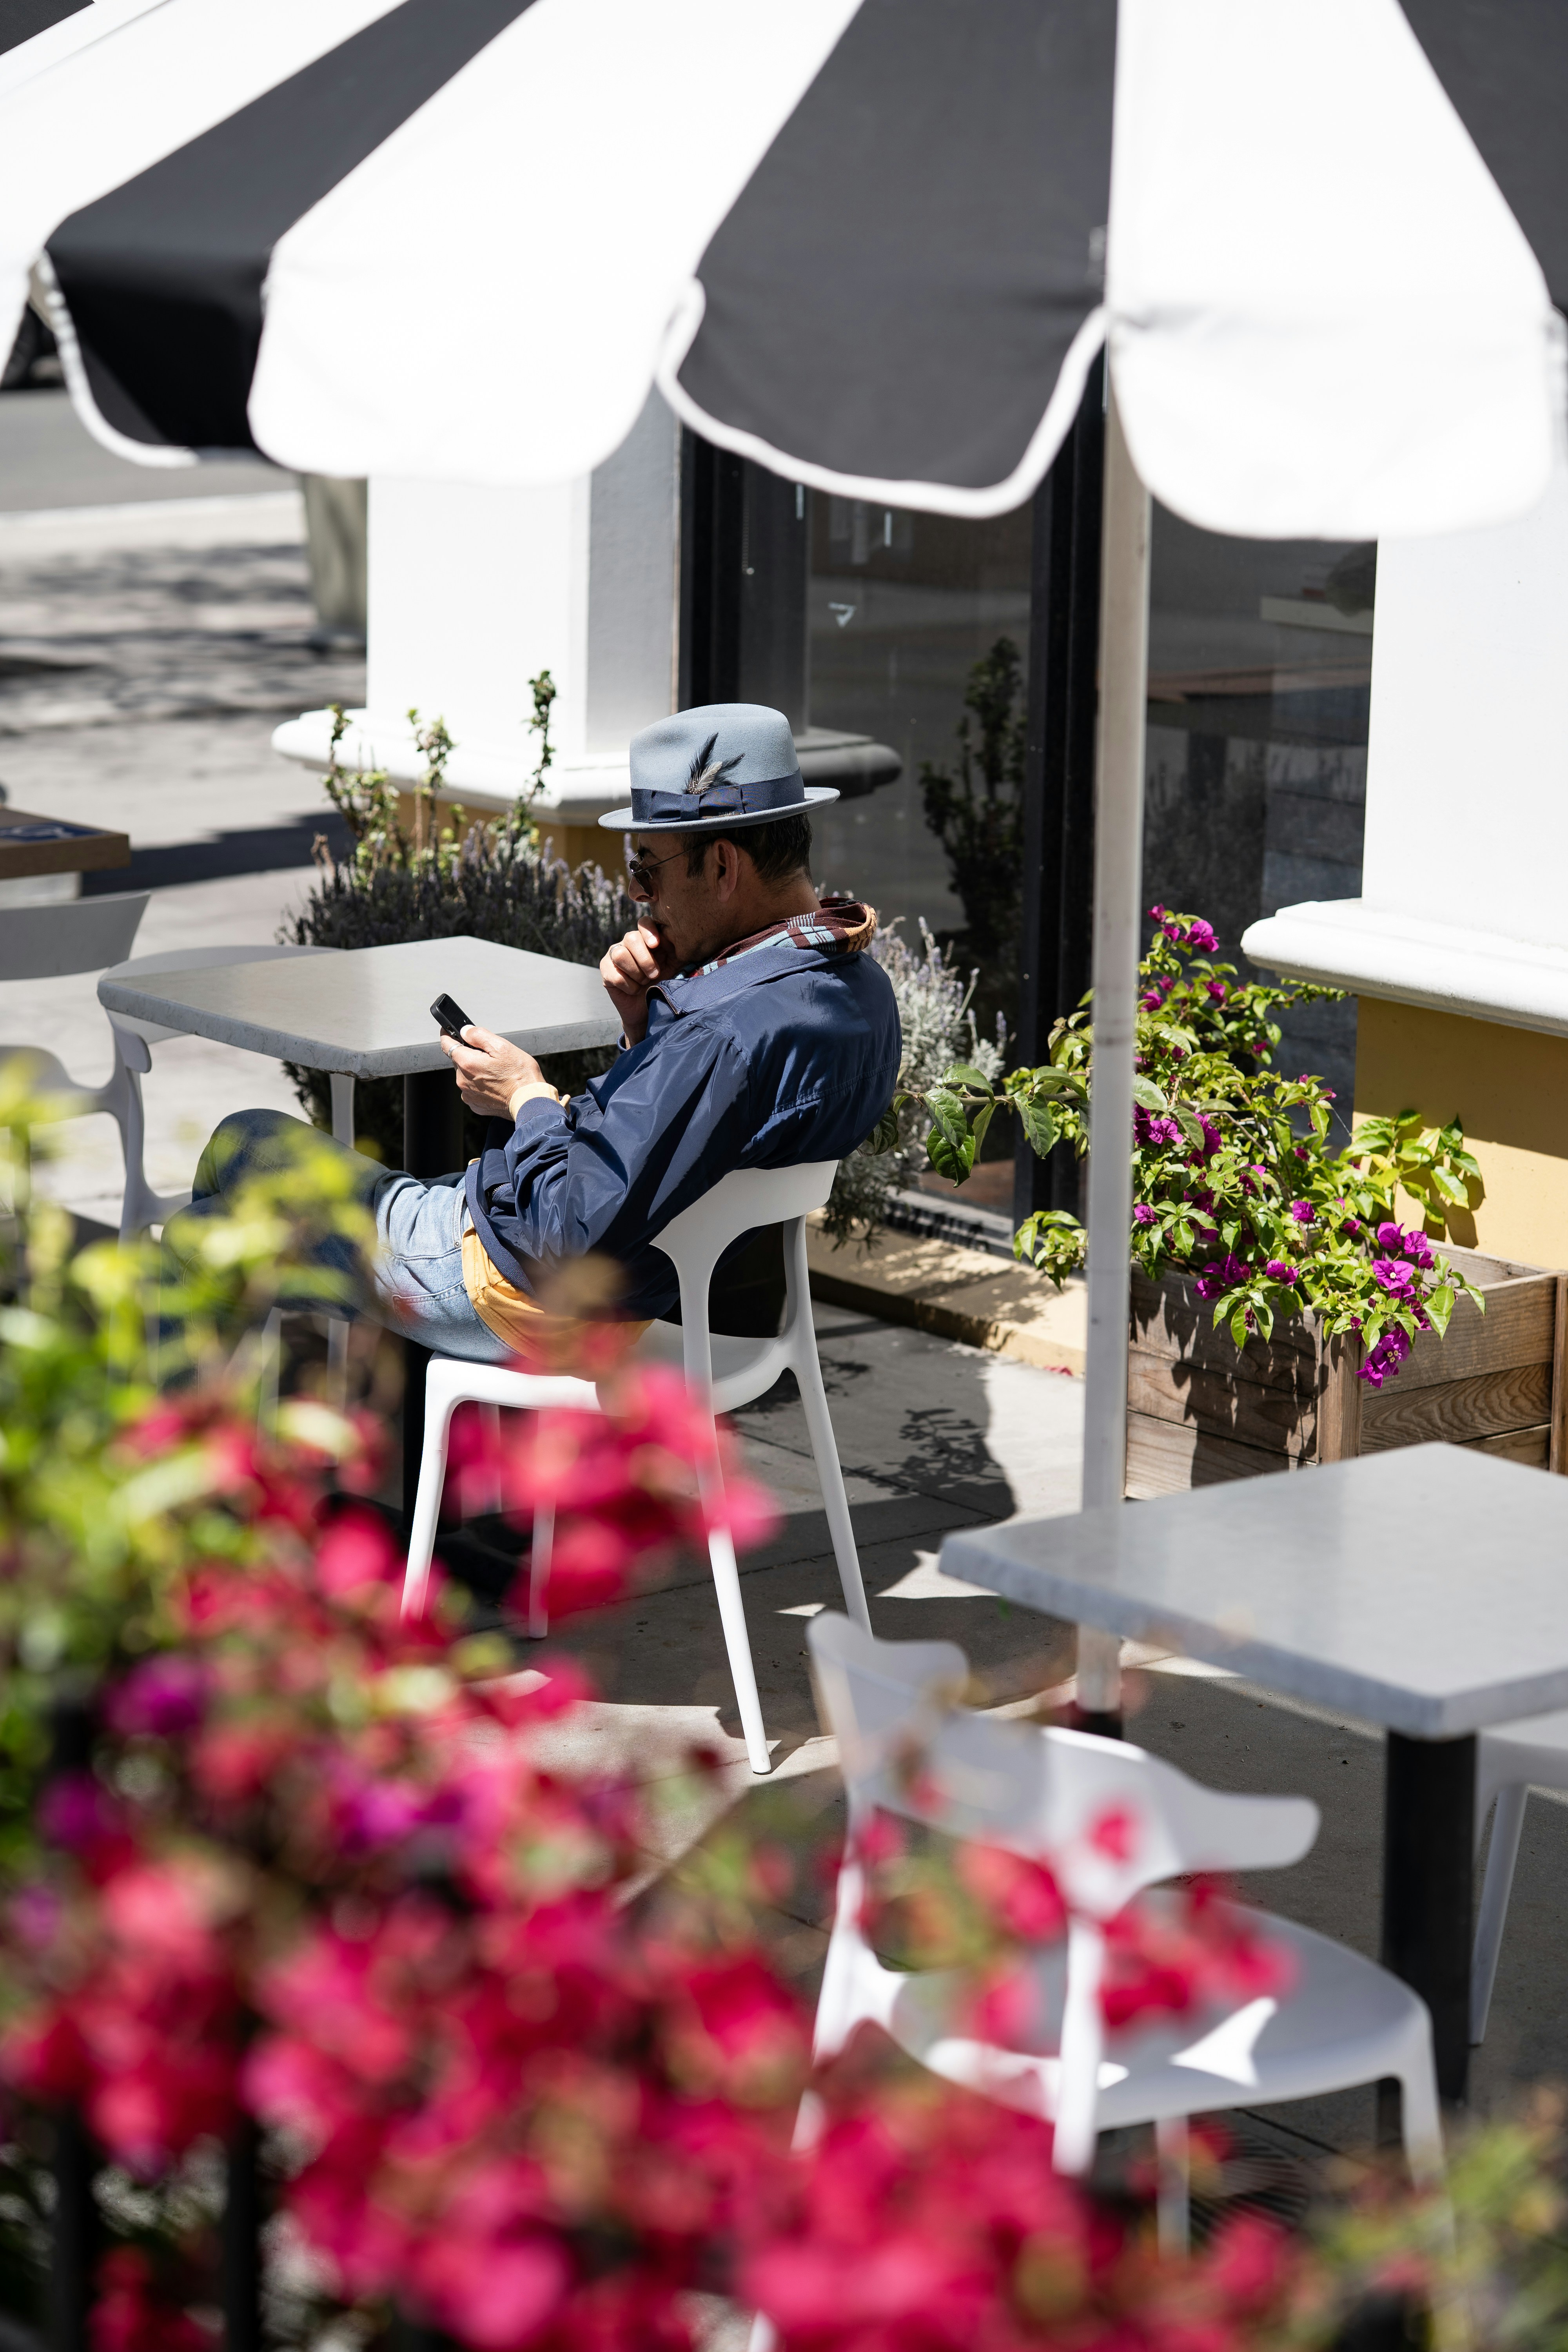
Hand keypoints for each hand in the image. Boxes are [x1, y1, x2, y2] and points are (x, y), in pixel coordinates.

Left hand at [440, 1025, 554, 1118]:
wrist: (530, 1102)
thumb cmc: (520, 1075)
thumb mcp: (502, 1046)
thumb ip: (479, 1035)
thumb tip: (465, 1031)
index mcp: (467, 1063)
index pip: (447, 1044)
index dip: (447, 1035)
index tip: (448, 1030)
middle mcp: (463, 1080)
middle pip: (459, 1060)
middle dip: (470, 1055)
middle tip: (491, 1056)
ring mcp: (468, 1094)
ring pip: (466, 1075)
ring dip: (475, 1070)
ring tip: (497, 1072)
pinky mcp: (475, 1104)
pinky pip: (472, 1089)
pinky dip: (480, 1085)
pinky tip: (496, 1084)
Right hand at [600, 921, 675, 1044]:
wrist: (649, 1008)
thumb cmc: (662, 984)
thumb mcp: (674, 967)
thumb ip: (677, 951)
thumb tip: (674, 936)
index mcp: (647, 938)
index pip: (644, 923)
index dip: (648, 931)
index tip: (655, 945)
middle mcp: (629, 943)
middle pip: (631, 938)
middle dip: (645, 960)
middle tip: (654, 975)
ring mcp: (614, 954)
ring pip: (620, 954)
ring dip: (636, 973)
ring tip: (643, 982)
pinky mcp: (606, 970)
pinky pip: (615, 975)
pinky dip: (629, 986)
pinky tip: (634, 990)